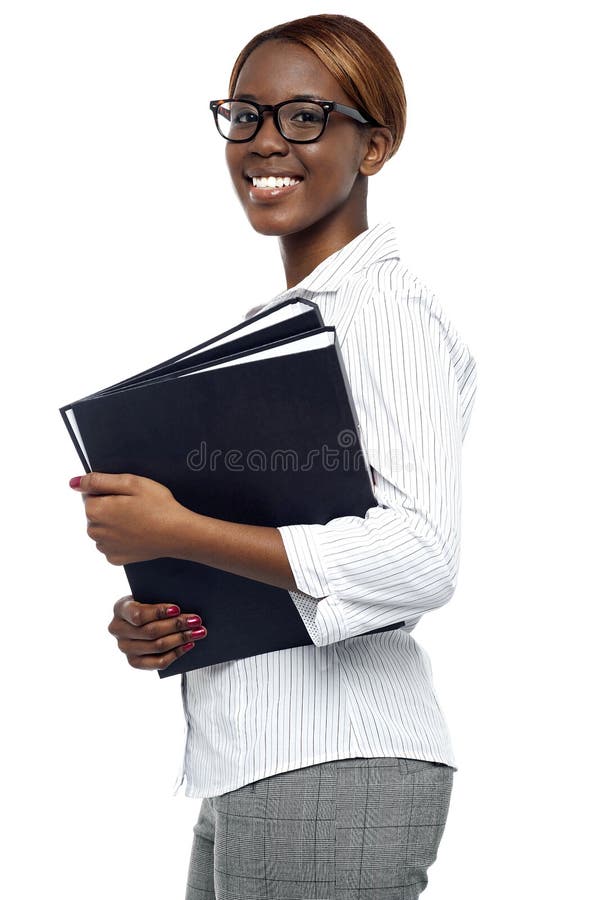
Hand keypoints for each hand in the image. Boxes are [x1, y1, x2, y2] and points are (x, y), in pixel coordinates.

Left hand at [69, 471, 190, 565]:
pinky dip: (119, 539)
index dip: (109, 492)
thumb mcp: (131, 482)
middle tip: (135, 507)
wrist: (178, 534)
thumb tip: (74, 483)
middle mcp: (95, 531)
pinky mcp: (115, 558)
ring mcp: (104, 547)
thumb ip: (99, 480)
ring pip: (102, 529)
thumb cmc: (158, 506)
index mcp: (95, 510)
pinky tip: (136, 534)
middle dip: (109, 508)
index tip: (127, 496)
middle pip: (94, 513)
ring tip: (137, 520)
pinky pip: (110, 545)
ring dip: (113, 524)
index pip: (89, 495)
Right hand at [107, 595, 206, 670]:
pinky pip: (159, 662)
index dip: (159, 612)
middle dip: (177, 625)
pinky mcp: (135, 662)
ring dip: (181, 639)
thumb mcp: (150, 594)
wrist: (143, 617)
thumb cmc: (149, 601)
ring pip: (157, 646)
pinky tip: (190, 644)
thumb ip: (160, 596)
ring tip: (199, 632)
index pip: (138, 614)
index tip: (177, 609)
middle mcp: (118, 630)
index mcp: (120, 608)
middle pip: (151, 631)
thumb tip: (182, 605)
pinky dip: (177, 653)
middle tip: (196, 620)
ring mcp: (125, 648)